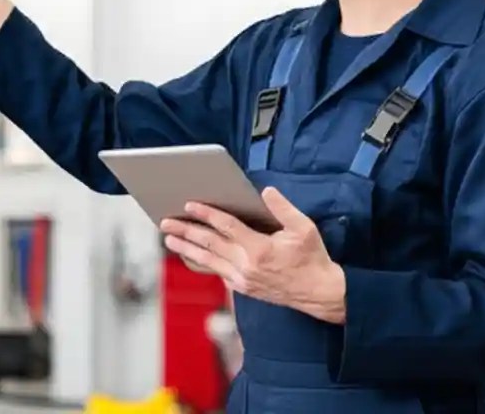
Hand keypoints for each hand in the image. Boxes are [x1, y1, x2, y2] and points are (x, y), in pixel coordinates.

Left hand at [160, 187, 346, 324]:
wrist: (318, 293)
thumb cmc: (312, 258)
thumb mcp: (304, 229)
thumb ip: (283, 208)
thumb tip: (266, 191)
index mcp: (259, 249)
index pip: (227, 227)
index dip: (207, 214)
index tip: (190, 204)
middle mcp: (246, 266)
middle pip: (210, 244)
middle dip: (186, 231)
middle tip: (166, 222)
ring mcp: (242, 279)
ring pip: (208, 261)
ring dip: (187, 249)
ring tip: (169, 239)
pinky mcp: (243, 288)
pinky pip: (217, 272)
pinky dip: (202, 263)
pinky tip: (191, 255)